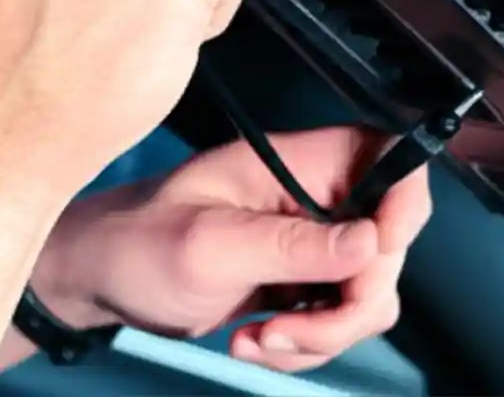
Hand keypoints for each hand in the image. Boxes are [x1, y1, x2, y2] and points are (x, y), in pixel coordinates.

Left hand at [32, 126, 432, 372]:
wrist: (102, 279)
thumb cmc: (136, 241)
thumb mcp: (209, 246)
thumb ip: (292, 245)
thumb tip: (370, 242)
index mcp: (292, 163)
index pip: (384, 159)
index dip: (401, 204)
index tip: (375, 255)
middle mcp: (309, 197)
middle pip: (387, 245)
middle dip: (350, 304)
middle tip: (292, 328)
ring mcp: (307, 242)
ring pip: (367, 294)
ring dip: (323, 334)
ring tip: (262, 339)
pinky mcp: (299, 283)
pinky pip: (337, 321)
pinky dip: (306, 345)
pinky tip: (256, 342)